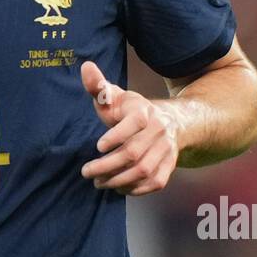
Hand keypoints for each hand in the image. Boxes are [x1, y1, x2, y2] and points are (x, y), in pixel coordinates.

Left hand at [78, 61, 180, 195]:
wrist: (170, 122)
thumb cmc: (132, 111)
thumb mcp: (116, 96)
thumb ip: (98, 86)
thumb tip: (85, 66)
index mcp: (144, 111)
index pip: (134, 123)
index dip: (116, 136)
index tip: (98, 146)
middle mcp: (159, 130)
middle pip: (133, 153)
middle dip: (107, 165)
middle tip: (87, 172)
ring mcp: (166, 150)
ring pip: (143, 171)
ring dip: (118, 180)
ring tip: (98, 182)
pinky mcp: (170, 166)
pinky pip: (154, 182)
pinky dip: (135, 189)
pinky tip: (118, 187)